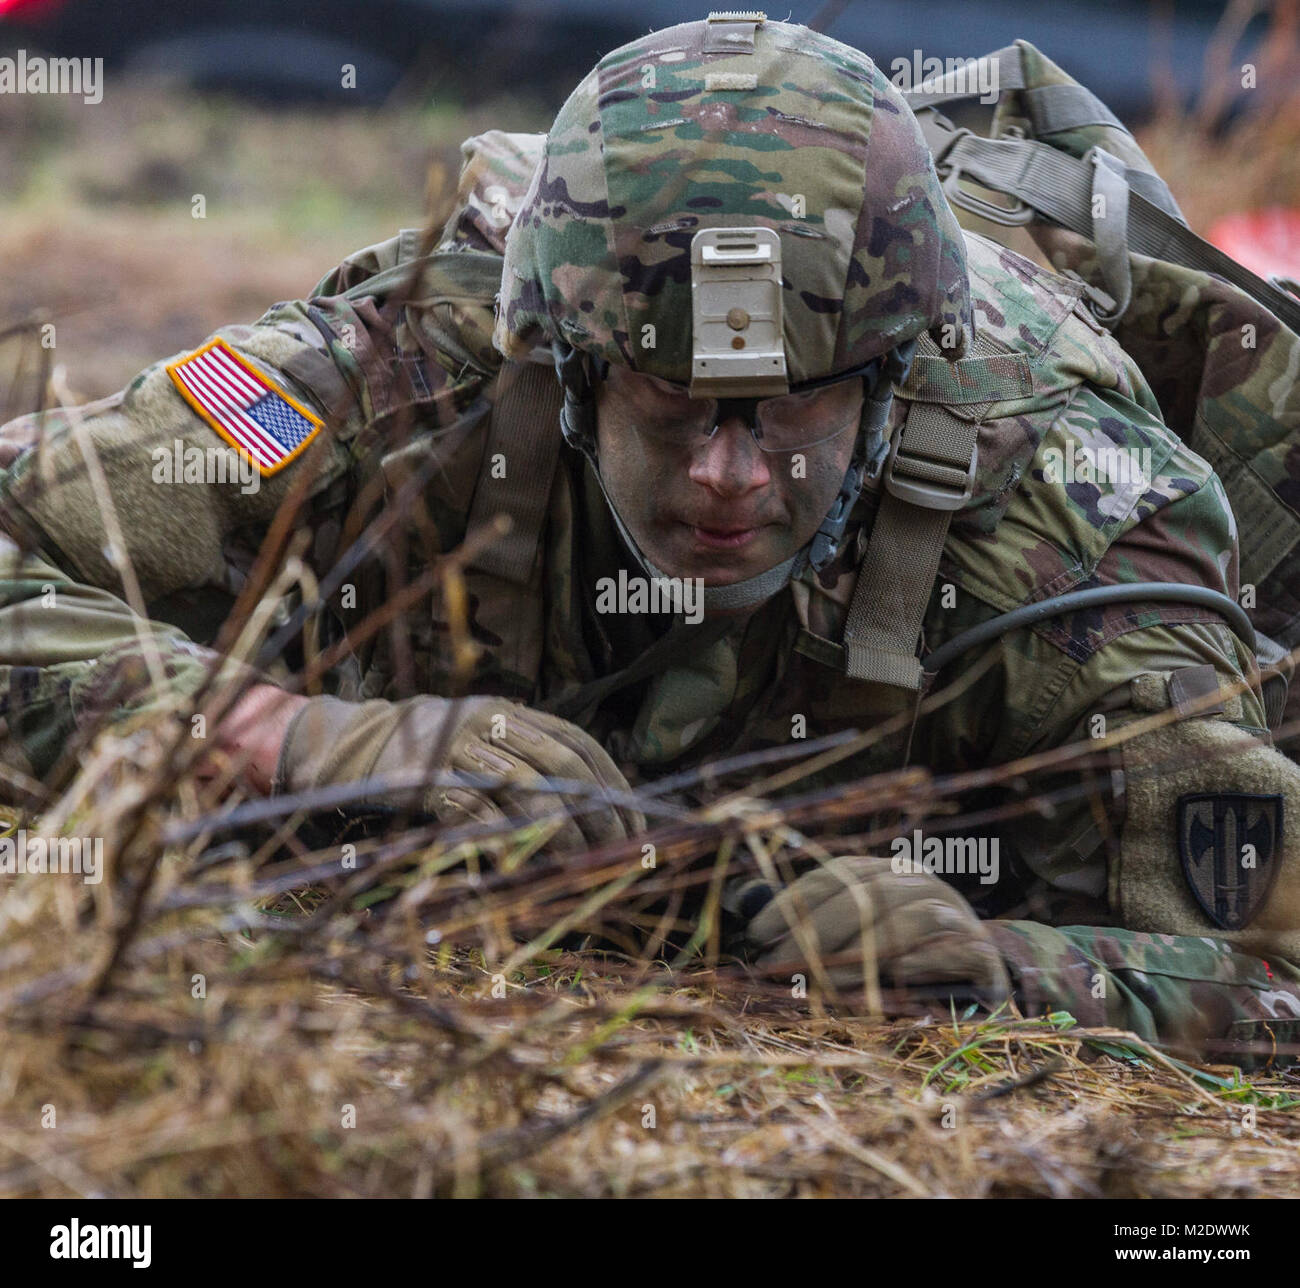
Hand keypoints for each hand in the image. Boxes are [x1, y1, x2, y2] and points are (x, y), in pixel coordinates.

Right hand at [274, 694, 642, 850]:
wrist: (354, 744)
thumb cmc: (434, 753)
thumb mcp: (486, 741)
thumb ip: (530, 760)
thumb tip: (594, 806)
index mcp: (513, 712)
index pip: (579, 743)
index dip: (615, 784)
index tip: (635, 824)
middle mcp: (492, 722)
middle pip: (562, 765)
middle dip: (600, 812)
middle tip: (620, 851)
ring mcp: (460, 749)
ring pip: (527, 789)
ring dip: (562, 834)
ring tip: (582, 867)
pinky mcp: (429, 780)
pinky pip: (478, 812)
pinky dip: (508, 840)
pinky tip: (528, 865)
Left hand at [725, 855, 1009, 1007]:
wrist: (984, 980)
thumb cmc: (904, 959)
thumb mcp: (854, 938)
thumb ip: (809, 923)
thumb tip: (746, 906)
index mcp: (886, 872)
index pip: (837, 874)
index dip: (794, 901)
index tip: (758, 933)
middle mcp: (920, 883)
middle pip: (865, 892)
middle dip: (815, 929)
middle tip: (780, 963)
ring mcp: (955, 913)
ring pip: (905, 916)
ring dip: (858, 951)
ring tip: (822, 982)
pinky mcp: (981, 952)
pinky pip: (948, 948)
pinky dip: (911, 963)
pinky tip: (880, 985)